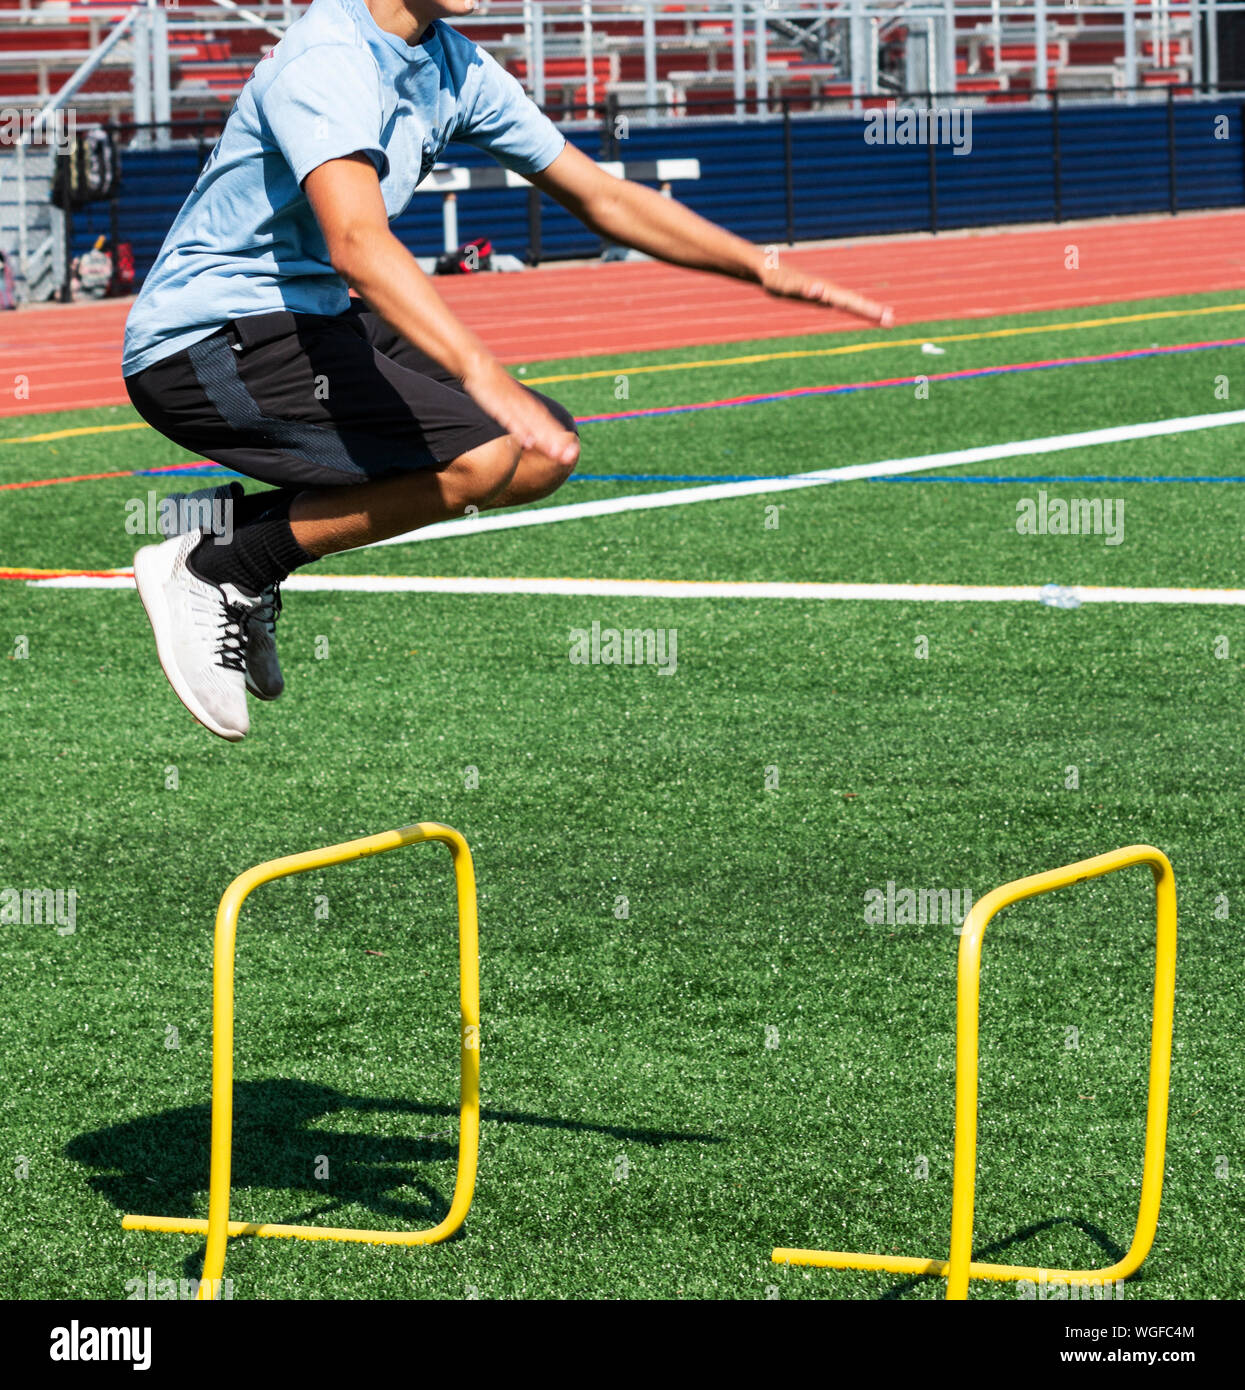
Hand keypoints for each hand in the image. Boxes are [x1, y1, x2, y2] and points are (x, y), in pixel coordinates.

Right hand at [461, 356, 580, 467]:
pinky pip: (512, 422)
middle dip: (557, 443)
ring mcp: (515, 407)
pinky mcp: (501, 407)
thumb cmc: (497, 390)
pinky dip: (521, 431)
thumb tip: (530, 438)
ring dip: (544, 440)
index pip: (549, 426)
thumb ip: (523, 421)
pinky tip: (528, 443)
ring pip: (532, 426)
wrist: (482, 368)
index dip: (560, 440)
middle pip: (544, 428)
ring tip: (556, 454)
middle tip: (570, 457)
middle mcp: (527, 407)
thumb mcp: (513, 404)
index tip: (572, 455)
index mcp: (531, 408)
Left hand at [760, 262, 893, 326]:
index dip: (867, 310)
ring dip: (866, 310)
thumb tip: (820, 291)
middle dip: (873, 311)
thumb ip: (802, 289)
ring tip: (883, 318)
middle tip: (891, 321)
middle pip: (854, 301)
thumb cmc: (773, 278)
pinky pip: (840, 303)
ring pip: (849, 302)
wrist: (767, 268)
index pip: (850, 301)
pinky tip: (858, 311)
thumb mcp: (785, 286)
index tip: (884, 317)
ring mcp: (824, 292)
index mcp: (823, 289)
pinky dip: (853, 308)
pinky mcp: (819, 295)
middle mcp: (827, 289)